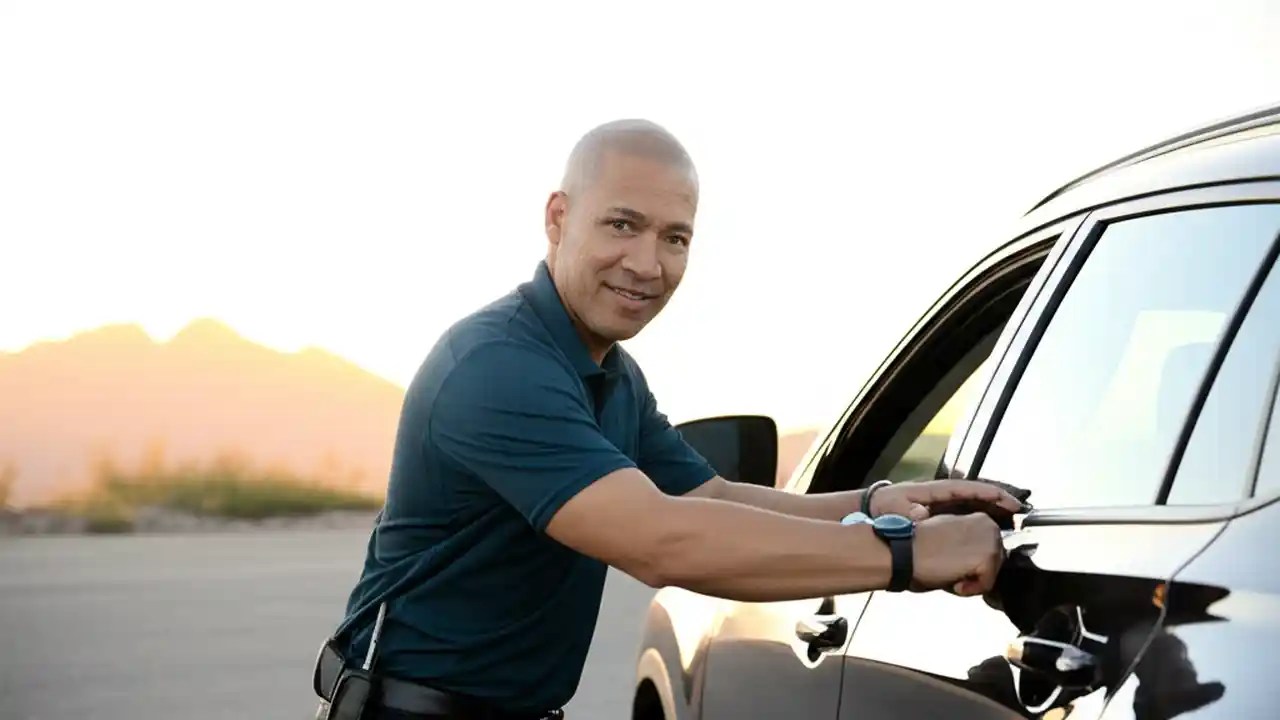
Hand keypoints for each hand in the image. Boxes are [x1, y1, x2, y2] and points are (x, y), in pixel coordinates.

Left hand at [869, 478, 1030, 521]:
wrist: (871, 512)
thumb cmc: (885, 507)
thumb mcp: (896, 506)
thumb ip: (910, 511)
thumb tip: (922, 514)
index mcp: (938, 491)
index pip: (973, 489)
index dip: (995, 496)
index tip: (1013, 504)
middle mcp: (945, 497)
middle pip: (980, 499)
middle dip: (1001, 507)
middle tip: (1021, 520)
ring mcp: (944, 507)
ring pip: (975, 510)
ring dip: (993, 518)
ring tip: (1011, 530)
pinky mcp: (940, 519)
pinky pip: (965, 521)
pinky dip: (978, 528)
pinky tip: (986, 543)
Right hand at [910, 513, 1004, 595]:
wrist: (903, 552)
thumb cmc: (916, 547)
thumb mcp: (948, 537)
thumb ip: (968, 543)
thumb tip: (976, 559)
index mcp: (979, 517)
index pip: (990, 550)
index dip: (973, 563)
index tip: (953, 564)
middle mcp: (989, 525)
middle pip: (996, 562)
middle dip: (976, 572)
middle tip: (951, 571)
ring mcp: (990, 540)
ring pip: (992, 574)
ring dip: (972, 581)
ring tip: (950, 575)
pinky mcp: (987, 557)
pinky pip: (987, 585)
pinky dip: (970, 590)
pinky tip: (954, 582)